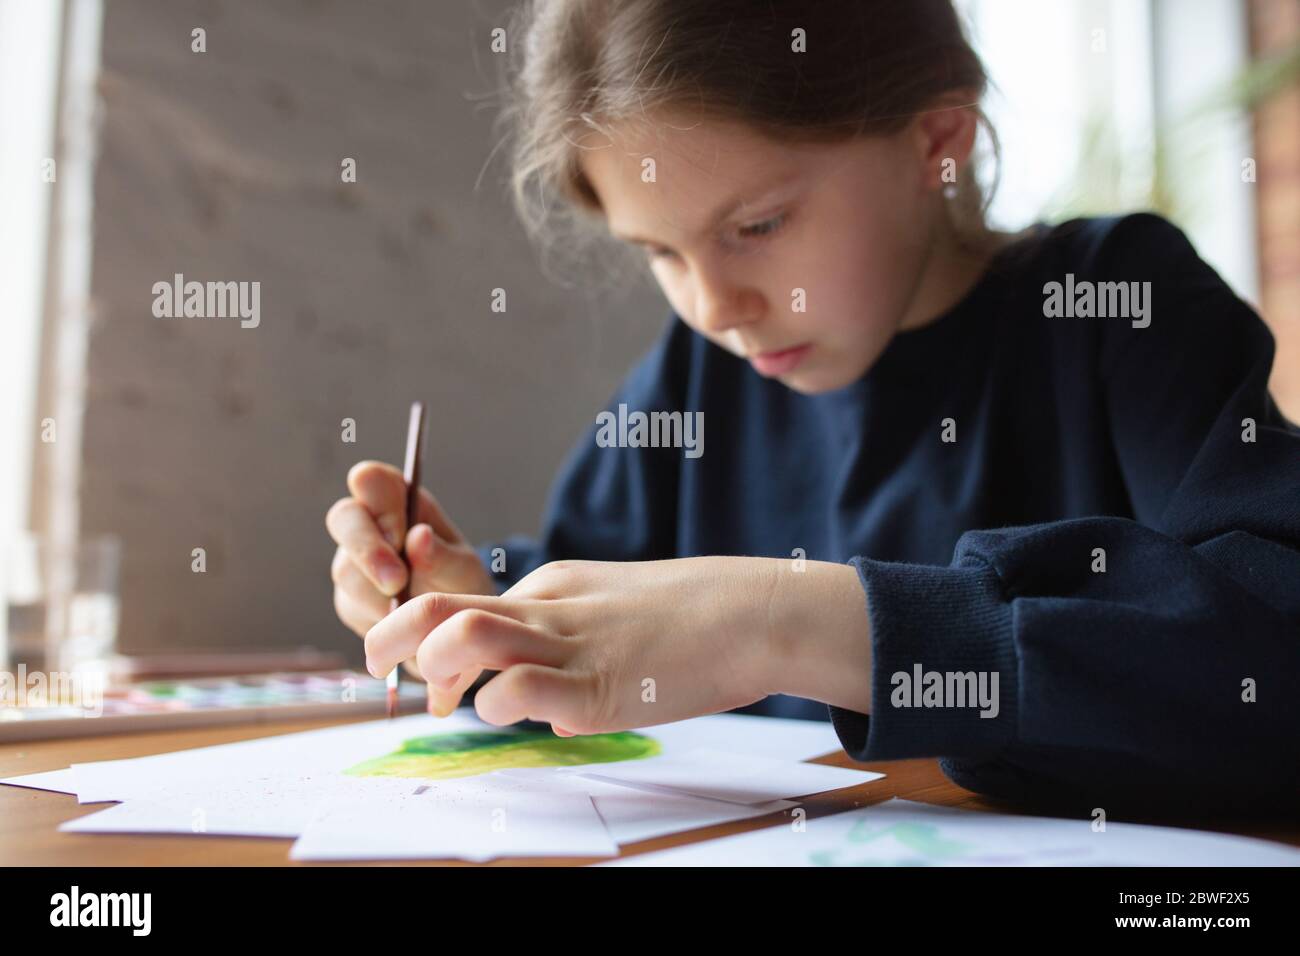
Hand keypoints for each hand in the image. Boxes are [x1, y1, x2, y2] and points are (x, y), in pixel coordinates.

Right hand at [326, 460, 497, 710]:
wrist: (456, 628)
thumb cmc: (462, 583)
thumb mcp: (464, 569)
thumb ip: (442, 555)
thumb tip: (419, 536)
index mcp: (399, 501)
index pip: (371, 480)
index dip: (378, 503)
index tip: (402, 537)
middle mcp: (369, 524)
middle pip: (343, 518)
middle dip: (368, 550)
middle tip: (397, 582)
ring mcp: (353, 561)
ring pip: (345, 569)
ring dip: (378, 593)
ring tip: (415, 610)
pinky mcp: (349, 598)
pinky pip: (351, 607)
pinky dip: (379, 618)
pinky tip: (405, 625)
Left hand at [363, 556, 871, 731]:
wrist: (753, 611)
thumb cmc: (690, 616)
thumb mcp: (613, 610)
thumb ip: (568, 644)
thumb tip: (537, 707)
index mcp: (550, 589)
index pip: (459, 603)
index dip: (421, 642)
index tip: (430, 681)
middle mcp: (548, 611)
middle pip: (440, 607)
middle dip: (391, 639)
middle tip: (378, 670)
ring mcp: (570, 648)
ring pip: (468, 637)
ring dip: (439, 671)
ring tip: (450, 702)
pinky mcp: (598, 690)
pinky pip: (522, 692)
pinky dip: (500, 708)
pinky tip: (523, 719)